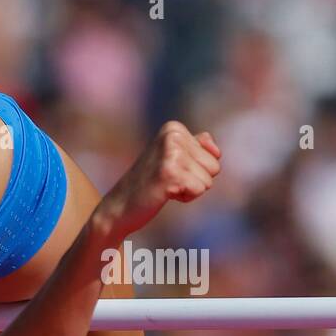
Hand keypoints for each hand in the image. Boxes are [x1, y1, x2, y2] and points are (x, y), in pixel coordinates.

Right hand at [93, 121, 220, 241]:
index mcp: (173, 128)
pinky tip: (165, 194)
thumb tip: (217, 152)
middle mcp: (172, 136)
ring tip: (165, 186)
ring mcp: (171, 153)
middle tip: (167, 181)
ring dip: (188, 189)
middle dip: (194, 179)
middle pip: (214, 166)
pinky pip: (200, 189)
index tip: (169, 171)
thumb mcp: (172, 157)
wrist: (118, 207)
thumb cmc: (148, 184)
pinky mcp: (171, 173)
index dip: (194, 170)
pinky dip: (185, 198)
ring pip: (208, 179)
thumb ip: (196, 146)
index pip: (213, 154)